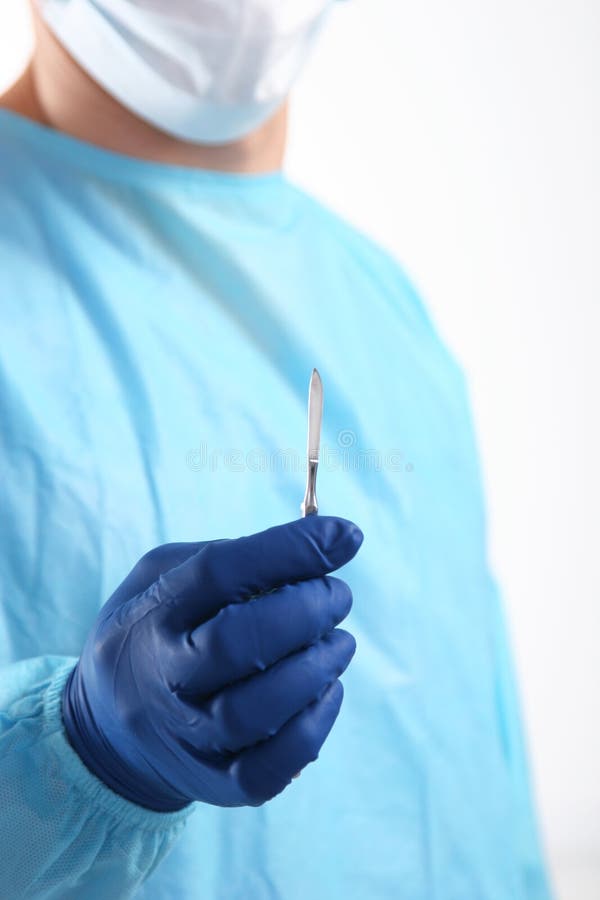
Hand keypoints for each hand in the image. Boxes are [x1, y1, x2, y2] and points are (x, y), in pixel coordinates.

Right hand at [62, 516, 362, 810]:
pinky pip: (267, 770)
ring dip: (316, 668)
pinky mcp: (210, 784)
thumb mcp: (167, 575)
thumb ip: (236, 558)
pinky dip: (313, 727)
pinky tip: (328, 690)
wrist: (108, 730)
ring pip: (256, 711)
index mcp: (151, 614)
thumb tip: (325, 547)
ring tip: (340, 642)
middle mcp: (160, 679)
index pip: (220, 572)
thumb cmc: (157, 631)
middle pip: (239, 643)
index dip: (290, 549)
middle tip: (338, 596)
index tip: (346, 535)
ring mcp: (183, 738)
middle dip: (307, 611)